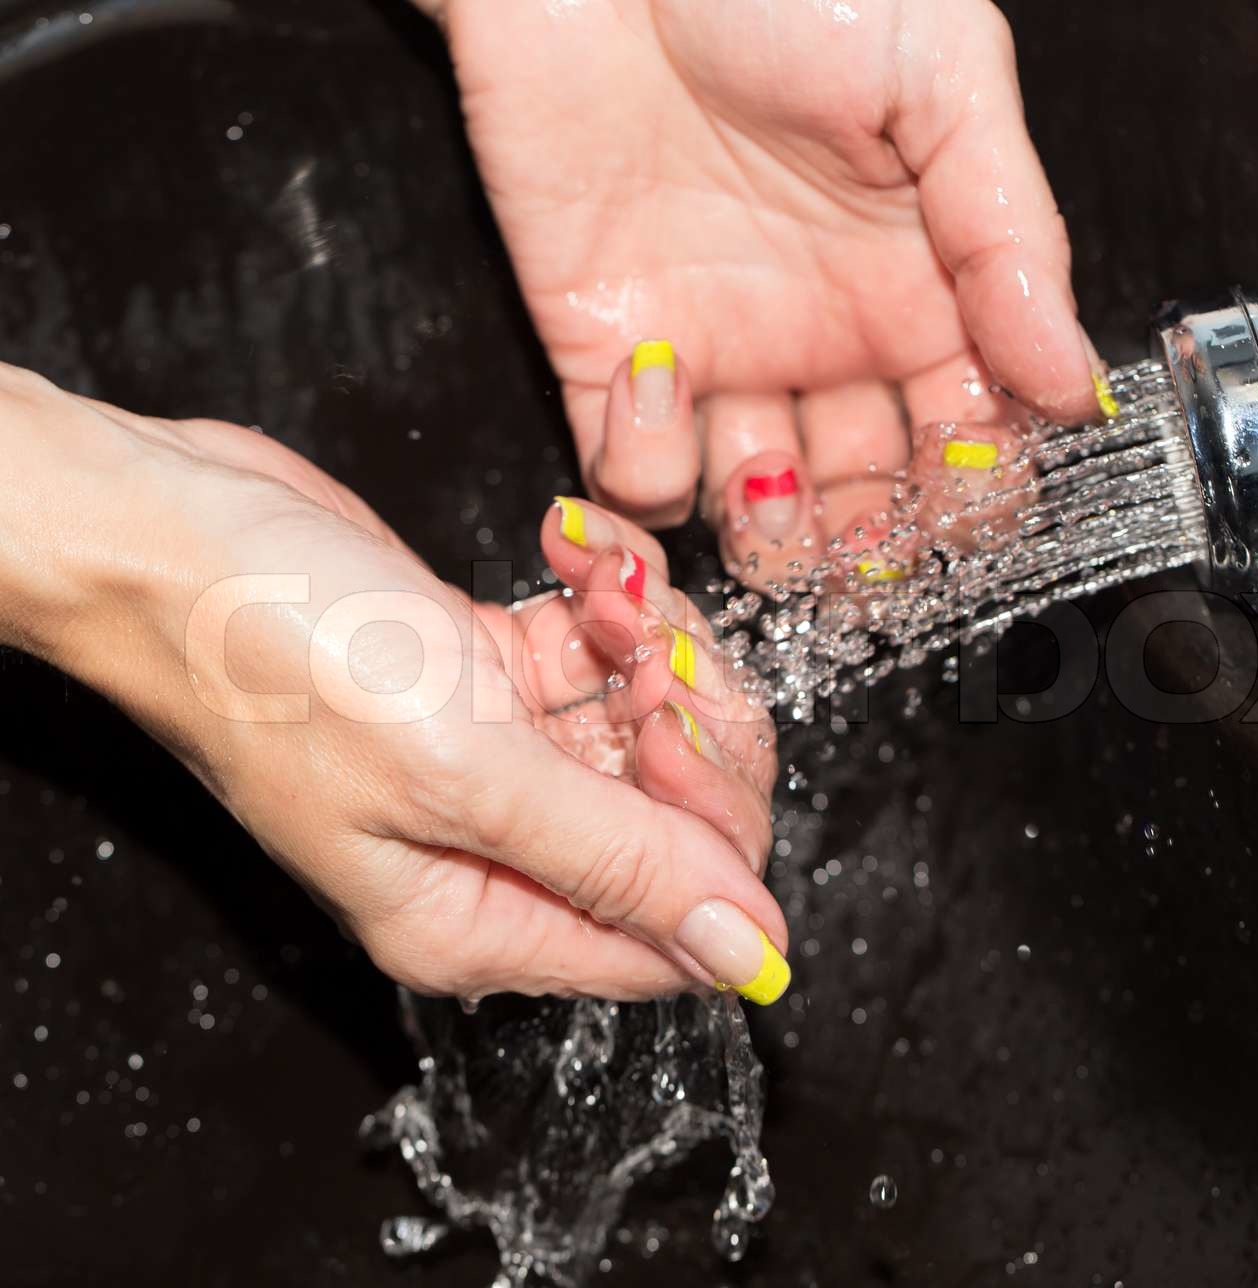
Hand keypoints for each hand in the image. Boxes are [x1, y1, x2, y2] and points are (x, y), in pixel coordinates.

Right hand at [0, 364, 787, 1004]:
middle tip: (637, 657)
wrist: (170, 530)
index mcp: (486, 924)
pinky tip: (572, 557)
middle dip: (689, 721)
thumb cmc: (275, 660)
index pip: (679, 933)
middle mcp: (504, 858)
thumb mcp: (464, 775)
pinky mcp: (499, 677)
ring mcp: (503, 763)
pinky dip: (616, 598)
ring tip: (592, 589)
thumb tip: (751, 955)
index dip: (711, 835)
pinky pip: (614, 651)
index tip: (668, 737)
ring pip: (663, 723)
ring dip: (655, 640)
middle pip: (687, 824)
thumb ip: (621, 865)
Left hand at [425, 0, 1106, 583]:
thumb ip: (1008, 232)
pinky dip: (646, 468)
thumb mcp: (940, 76)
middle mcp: (828, 344)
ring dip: (772, 536)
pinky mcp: (609, 356)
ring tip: (770, 481)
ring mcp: (720, 358)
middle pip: (873, 502)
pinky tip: (658, 372)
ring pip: (759, 516)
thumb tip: (1076, 379)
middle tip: (871, 533)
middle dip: (878, 542)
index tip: (976, 486)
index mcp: (924, 290)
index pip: (975, 436)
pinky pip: (638, 472)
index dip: (982, 483)